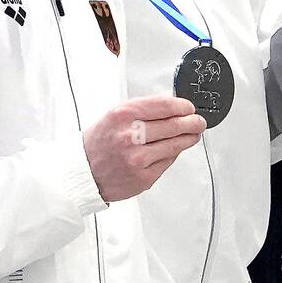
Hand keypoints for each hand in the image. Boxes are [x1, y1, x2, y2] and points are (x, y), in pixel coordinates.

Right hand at [83, 95, 204, 202]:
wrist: (82, 172)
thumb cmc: (100, 142)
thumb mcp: (116, 115)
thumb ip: (144, 110)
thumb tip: (174, 106)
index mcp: (123, 115)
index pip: (164, 105)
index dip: (183, 106)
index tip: (189, 107)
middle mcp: (130, 135)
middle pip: (174, 125)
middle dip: (193, 122)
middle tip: (198, 122)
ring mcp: (137, 158)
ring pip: (176, 144)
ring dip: (189, 138)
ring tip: (193, 134)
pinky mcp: (143, 177)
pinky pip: (168, 161)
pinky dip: (174, 154)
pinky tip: (173, 149)